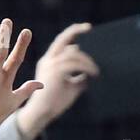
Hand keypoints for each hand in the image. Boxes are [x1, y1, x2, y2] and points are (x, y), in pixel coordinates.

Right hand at [16, 22, 98, 139]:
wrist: (43, 113)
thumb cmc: (55, 103)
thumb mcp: (71, 87)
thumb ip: (78, 77)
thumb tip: (89, 74)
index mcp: (49, 62)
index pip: (61, 43)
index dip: (72, 35)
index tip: (85, 30)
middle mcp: (48, 61)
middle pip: (61, 39)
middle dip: (74, 30)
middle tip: (88, 27)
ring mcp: (50, 65)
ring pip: (72, 53)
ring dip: (87, 61)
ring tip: (96, 71)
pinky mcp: (55, 72)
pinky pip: (74, 64)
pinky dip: (86, 67)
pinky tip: (93, 74)